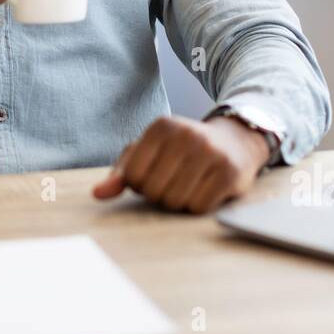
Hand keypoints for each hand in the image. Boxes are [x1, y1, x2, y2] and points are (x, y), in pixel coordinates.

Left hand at [92, 114, 271, 213]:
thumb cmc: (184, 150)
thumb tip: (97, 194)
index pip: (132, 176)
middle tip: (174, 180)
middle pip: (153, 191)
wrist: (235, 142)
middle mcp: (186, 134)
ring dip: (179, 201)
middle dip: (160, 193)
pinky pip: (199, 207)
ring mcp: (210, 152)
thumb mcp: (150, 151)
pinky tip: (206, 188)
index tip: (154, 174)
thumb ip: (122, 172)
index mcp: (162, 126)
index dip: (140, 184)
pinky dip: (199, 205)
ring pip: (176, 202)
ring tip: (190, 183)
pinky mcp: (229, 172)